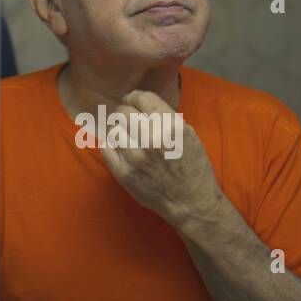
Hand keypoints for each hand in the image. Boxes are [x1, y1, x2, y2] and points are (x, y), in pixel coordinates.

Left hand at [98, 90, 223, 227]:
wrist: (192, 203)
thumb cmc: (193, 168)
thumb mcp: (189, 135)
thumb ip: (167, 117)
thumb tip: (142, 103)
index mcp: (171, 126)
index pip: (141, 98)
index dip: (133, 97)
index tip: (131, 101)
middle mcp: (152, 139)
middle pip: (124, 112)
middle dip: (125, 113)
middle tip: (127, 120)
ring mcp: (136, 157)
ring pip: (114, 129)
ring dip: (119, 130)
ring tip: (126, 136)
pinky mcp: (124, 174)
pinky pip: (107, 148)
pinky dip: (111, 146)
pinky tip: (121, 149)